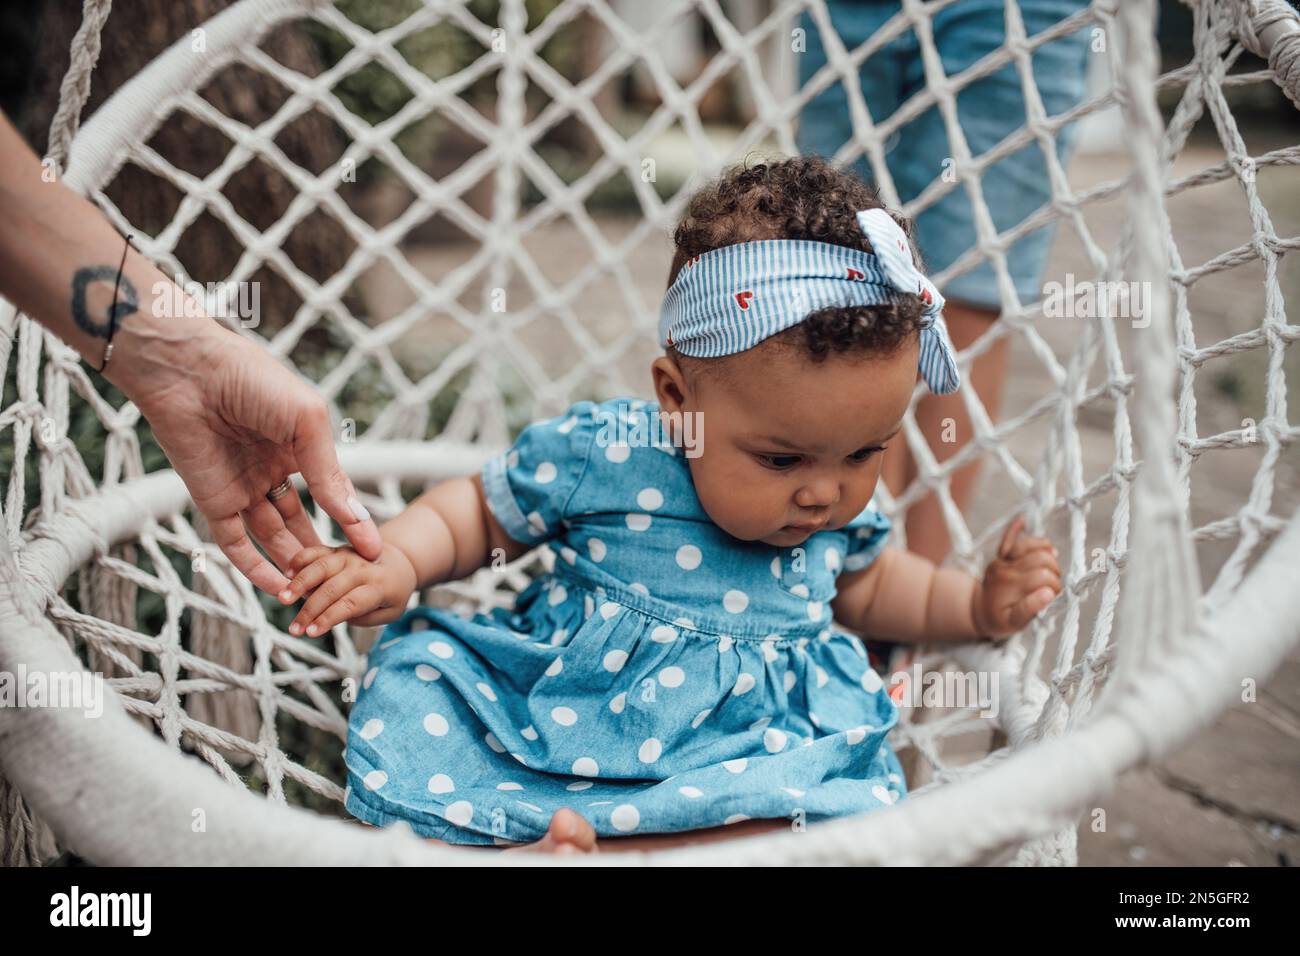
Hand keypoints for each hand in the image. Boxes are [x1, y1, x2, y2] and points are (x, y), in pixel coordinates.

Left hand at [126, 327, 382, 595]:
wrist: (188, 371)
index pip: (332, 494)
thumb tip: (355, 517)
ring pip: (272, 537)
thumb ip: (328, 473)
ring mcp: (242, 488)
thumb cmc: (253, 380)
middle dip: (322, 551)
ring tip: (315, 593)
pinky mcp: (212, 500)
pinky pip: (235, 543)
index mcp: (300, 447)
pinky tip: (277, 589)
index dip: (353, 523)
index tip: (375, 553)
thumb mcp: (306, 423)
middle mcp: (272, 471)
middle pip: (301, 522)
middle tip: (347, 580)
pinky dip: (255, 568)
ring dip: (292, 565)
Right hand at [282, 542, 417, 636]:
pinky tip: (286, 573)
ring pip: (321, 567)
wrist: (400, 560)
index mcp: (379, 586)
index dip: (329, 618)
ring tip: (283, 599)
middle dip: (310, 610)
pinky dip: (300, 559)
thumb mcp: (393, 611)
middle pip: (332, 588)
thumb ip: (367, 618)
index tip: (310, 633)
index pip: (351, 604)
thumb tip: (337, 616)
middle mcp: (362, 568)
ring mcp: (348, 556)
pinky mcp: (336, 549)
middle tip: (293, 629)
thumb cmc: (393, 592)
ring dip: (300, 583)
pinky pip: (315, 551)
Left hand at [971, 514, 1061, 639]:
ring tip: (1049, 567)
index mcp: (1011, 585)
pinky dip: (1016, 528)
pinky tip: (1023, 520)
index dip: (1055, 587)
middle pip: (1043, 559)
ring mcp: (1002, 560)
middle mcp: (1006, 568)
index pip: (1045, 577)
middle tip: (1051, 585)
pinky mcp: (1000, 555)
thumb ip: (1030, 609)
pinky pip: (1009, 537)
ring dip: (1047, 553)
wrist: (977, 611)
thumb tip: (1048, 594)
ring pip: (1033, 545)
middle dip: (1054, 572)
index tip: (1052, 596)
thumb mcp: (1013, 624)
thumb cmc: (998, 620)